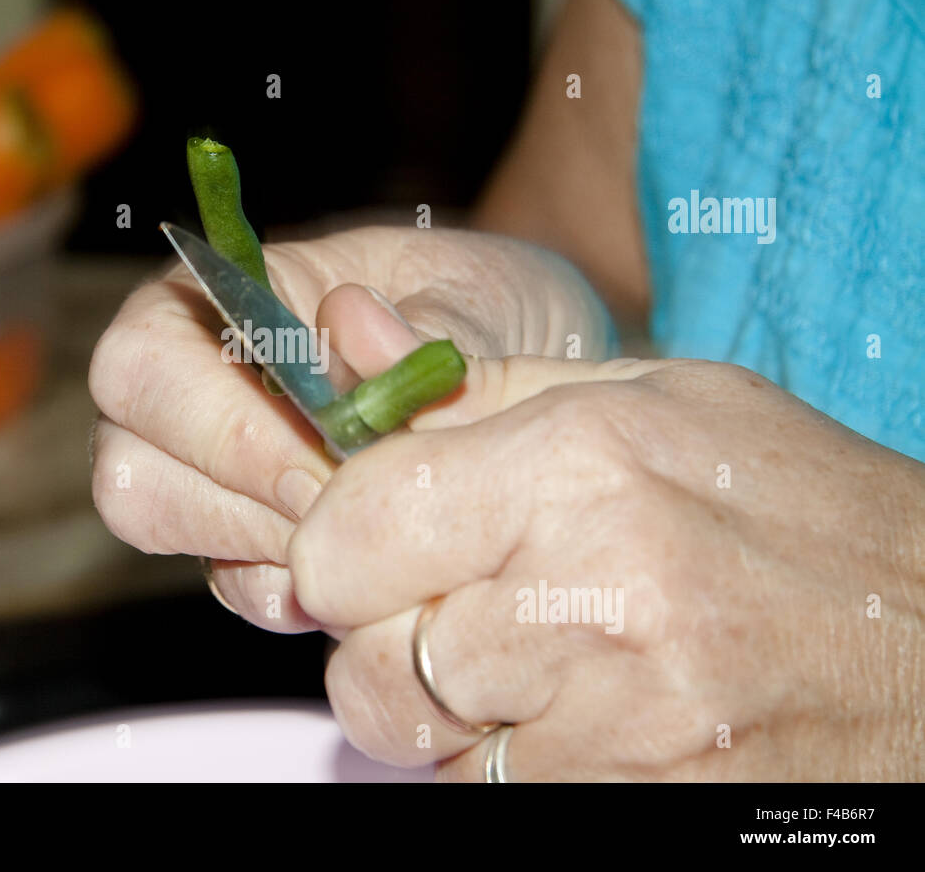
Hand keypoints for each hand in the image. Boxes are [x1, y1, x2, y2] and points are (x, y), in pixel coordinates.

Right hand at [89, 226, 610, 630]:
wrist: (534, 366)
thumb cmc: (488, 308)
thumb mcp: (480, 295)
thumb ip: (423, 324)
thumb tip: (350, 329)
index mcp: (222, 297)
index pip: (143, 360)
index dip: (220, 425)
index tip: (325, 461)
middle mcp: (189, 388)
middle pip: (129, 467)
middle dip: (242, 503)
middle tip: (352, 512)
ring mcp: (208, 471)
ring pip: (160, 530)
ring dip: (265, 548)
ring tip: (370, 532)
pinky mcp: (249, 539)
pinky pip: (234, 584)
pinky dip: (300, 589)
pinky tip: (372, 565)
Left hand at [288, 351, 924, 779]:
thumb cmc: (794, 510)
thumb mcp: (647, 400)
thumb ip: (471, 384)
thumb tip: (343, 332)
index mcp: (583, 465)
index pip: (350, 528)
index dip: (340, 541)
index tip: (370, 540)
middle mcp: (593, 596)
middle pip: (365, 649)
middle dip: (385, 627)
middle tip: (461, 599)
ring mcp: (617, 723)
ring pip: (414, 733)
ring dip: (439, 701)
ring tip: (530, 652)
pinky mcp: (630, 803)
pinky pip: (483, 791)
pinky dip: (501, 755)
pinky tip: (576, 708)